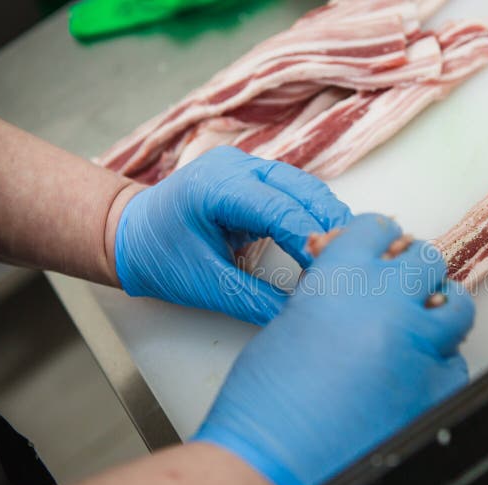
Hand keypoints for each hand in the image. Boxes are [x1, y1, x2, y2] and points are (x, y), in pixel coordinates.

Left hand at [114, 146, 350, 324]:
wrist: (127, 233)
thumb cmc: (156, 256)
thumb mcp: (203, 284)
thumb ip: (254, 300)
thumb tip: (298, 316)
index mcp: (218, 186)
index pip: (283, 210)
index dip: (315, 240)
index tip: (338, 270)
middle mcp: (238, 165)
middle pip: (305, 191)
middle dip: (334, 227)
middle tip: (360, 263)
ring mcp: (248, 166)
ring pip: (307, 187)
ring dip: (330, 220)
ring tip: (350, 255)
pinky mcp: (256, 177)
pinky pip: (297, 192)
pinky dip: (316, 216)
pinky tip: (330, 241)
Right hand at [194, 214, 474, 484]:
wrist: (268, 462)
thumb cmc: (263, 400)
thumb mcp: (290, 322)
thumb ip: (329, 293)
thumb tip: (357, 284)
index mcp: (340, 278)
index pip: (378, 230)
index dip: (381, 238)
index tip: (385, 247)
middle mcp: (384, 303)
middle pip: (426, 260)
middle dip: (414, 270)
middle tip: (404, 286)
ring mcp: (416, 346)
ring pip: (457, 307)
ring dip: (441, 309)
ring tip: (425, 321)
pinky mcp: (434, 391)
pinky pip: (455, 364)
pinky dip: (440, 363)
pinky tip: (418, 372)